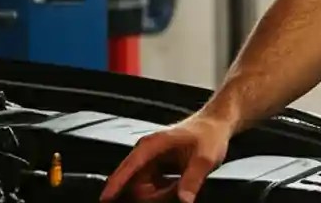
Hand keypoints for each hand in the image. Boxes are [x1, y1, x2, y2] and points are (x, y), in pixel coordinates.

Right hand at [99, 112, 233, 202]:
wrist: (216, 125)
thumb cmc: (209, 134)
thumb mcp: (206, 158)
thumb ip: (193, 179)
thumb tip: (184, 200)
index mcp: (152, 145)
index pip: (127, 167)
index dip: (115, 185)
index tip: (105, 199)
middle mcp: (145, 153)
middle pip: (135, 185)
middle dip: (153, 195)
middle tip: (176, 190)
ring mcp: (149, 161)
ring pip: (143, 189)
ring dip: (160, 194)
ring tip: (182, 183)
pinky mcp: (154, 169)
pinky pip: (151, 188)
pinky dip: (163, 192)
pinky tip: (178, 184)